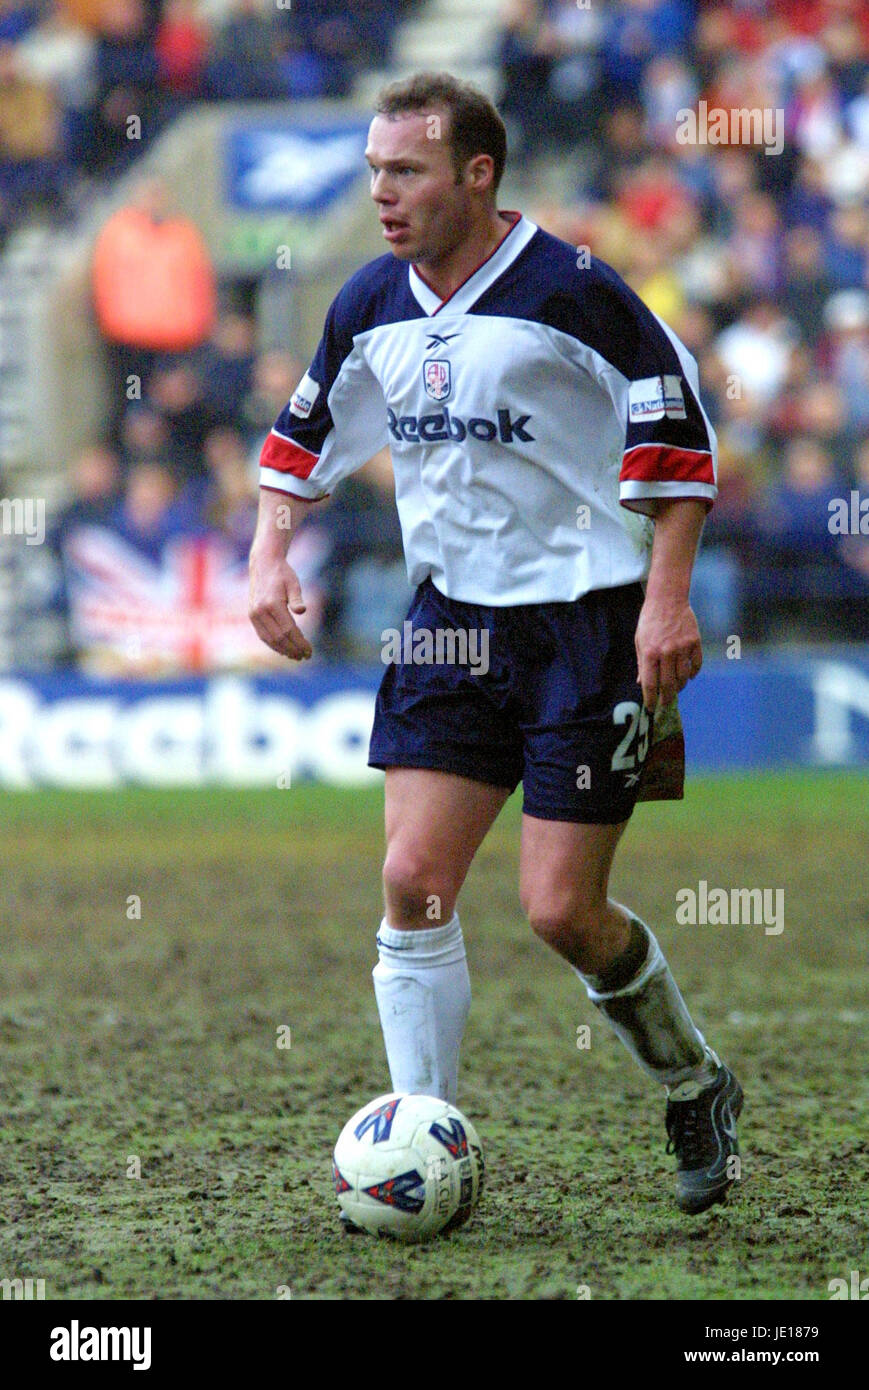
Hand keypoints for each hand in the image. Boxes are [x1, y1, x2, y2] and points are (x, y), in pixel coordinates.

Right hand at [249, 551, 312, 660]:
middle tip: (305, 656)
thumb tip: (302, 610)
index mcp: (272, 603)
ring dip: (283, 650)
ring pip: (269, 640)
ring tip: (296, 656)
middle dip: (293, 649)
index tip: (310, 651)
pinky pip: (262, 635)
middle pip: (279, 638)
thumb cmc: (282, 574)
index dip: (300, 643)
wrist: (263, 564)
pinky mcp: (252, 616)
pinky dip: (273, 645)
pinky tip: (284, 649)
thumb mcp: (293, 583)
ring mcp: (254, 614)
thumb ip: (297, 598)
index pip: (288, 630)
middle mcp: (260, 611)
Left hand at [635, 598, 701, 712]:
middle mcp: (667, 652)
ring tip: (676, 689)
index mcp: (650, 653)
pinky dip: (693, 673)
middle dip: (667, 698)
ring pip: (684, 677)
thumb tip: (642, 684)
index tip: (651, 708)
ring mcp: (682, 647)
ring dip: (680, 687)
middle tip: (666, 704)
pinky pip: (696, 665)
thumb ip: (642, 664)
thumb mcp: (639, 641)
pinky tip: (689, 676)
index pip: (651, 684)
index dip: (651, 699)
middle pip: (669, 684)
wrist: (668, 600)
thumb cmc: (650, 621)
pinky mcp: (695, 642)